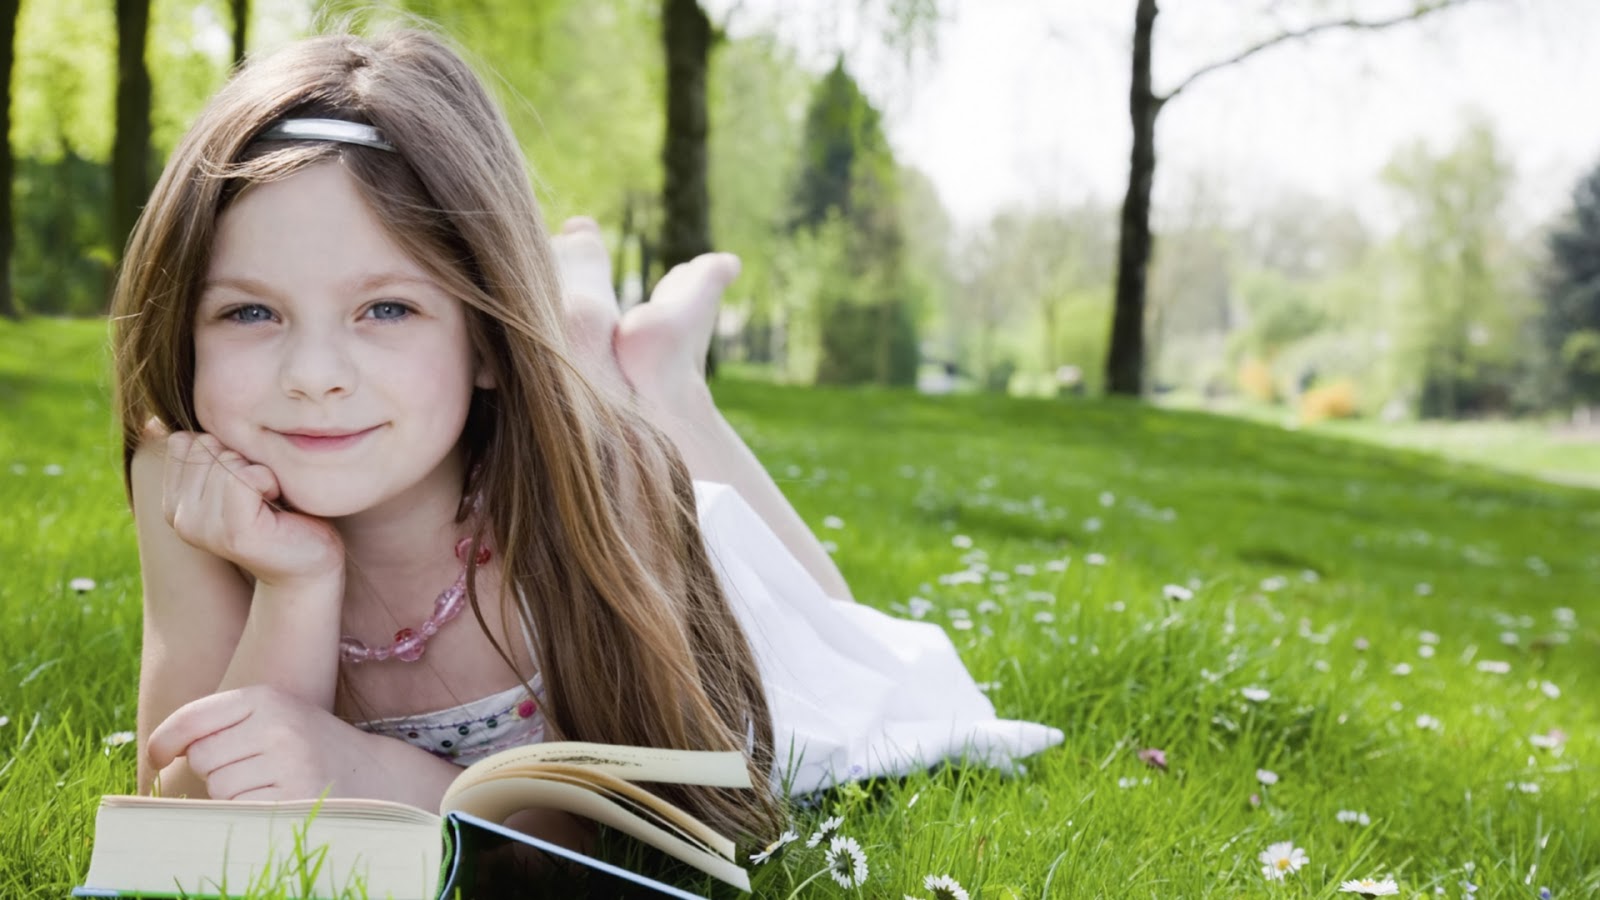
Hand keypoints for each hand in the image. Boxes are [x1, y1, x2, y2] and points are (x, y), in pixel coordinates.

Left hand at [146, 686, 380, 800]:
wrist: (373, 772)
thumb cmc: (306, 745)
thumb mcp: (272, 716)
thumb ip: (221, 724)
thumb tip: (157, 755)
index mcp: (267, 697)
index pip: (193, 718)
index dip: (164, 740)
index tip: (157, 755)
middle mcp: (277, 725)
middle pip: (202, 758)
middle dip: (214, 769)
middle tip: (249, 767)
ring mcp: (288, 763)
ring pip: (219, 788)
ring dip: (232, 794)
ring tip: (268, 784)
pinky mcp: (294, 799)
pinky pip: (240, 811)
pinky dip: (248, 812)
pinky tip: (276, 801)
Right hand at [161, 430, 343, 586]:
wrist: (309, 561)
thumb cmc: (281, 512)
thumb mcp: (238, 475)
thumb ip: (209, 450)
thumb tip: (166, 413)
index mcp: (174, 500)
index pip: (185, 440)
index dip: (226, 449)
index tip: (245, 481)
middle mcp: (179, 516)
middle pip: (206, 446)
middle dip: (243, 459)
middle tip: (261, 494)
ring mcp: (201, 528)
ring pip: (227, 460)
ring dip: (260, 472)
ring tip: (270, 502)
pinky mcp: (233, 533)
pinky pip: (245, 478)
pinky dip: (269, 482)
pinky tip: (276, 505)